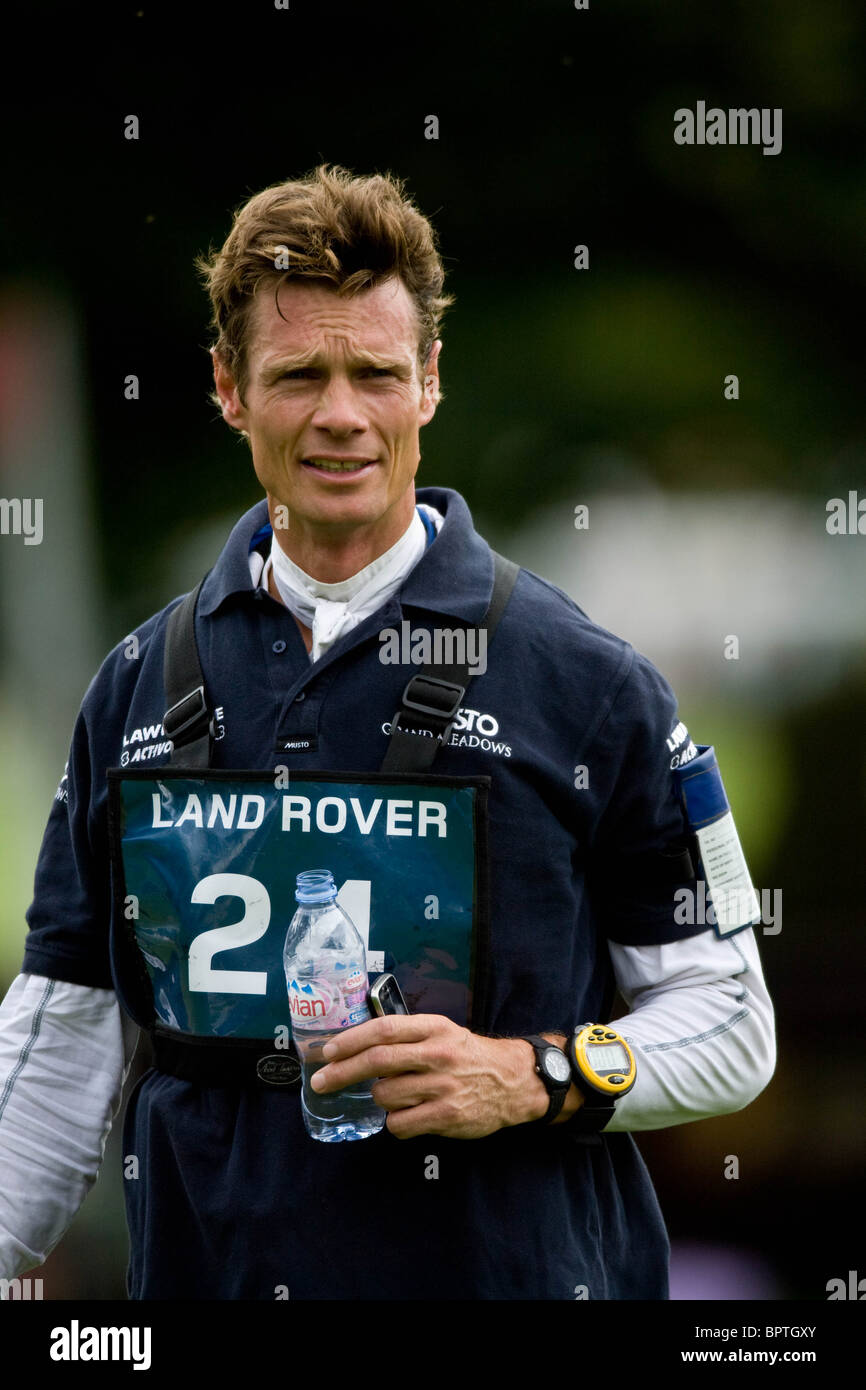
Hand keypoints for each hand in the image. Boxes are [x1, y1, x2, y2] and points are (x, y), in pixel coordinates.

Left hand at [309, 1013, 550, 1139]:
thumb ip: (407, 1036)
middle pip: (378, 1061)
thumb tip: (356, 1045)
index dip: (351, 1040)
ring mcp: (442, 1087)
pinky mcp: (447, 1116)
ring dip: (378, 1098)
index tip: (328, 1051)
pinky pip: (400, 1124)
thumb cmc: (468, 1056)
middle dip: (342, 1072)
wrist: (513, 1081)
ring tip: (393, 1095)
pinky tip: (407, 1115)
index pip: (384, 1030)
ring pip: (385, 1095)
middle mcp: (437, 1055)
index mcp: (434, 1028)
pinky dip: (395, 1122)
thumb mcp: (443, 1032)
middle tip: (321, 1081)